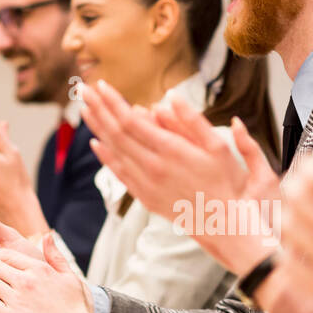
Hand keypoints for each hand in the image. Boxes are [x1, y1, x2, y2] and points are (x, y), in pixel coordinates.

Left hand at [81, 78, 281, 273]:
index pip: (131, 121)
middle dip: (99, 110)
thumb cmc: (228, 183)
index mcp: (170, 151)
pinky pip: (120, 174)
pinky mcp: (147, 198)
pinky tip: (97, 144)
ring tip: (85, 110)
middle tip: (84, 90)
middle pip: (116, 134)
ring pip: (115, 152)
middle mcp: (153, 168)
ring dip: (98, 129)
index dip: (114, 102)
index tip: (102, 85)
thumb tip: (169, 97)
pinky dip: (106, 157)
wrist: (227, 227)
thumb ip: (191, 121)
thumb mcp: (218, 146)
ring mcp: (147, 185)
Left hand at [280, 135, 312, 312]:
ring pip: (290, 231)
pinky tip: (296, 242)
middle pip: (298, 201)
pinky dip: (288, 250)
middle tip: (298, 180)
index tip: (309, 162)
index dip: (307, 164)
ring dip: (287, 212)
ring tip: (296, 207)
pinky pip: (291, 267)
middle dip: (293, 184)